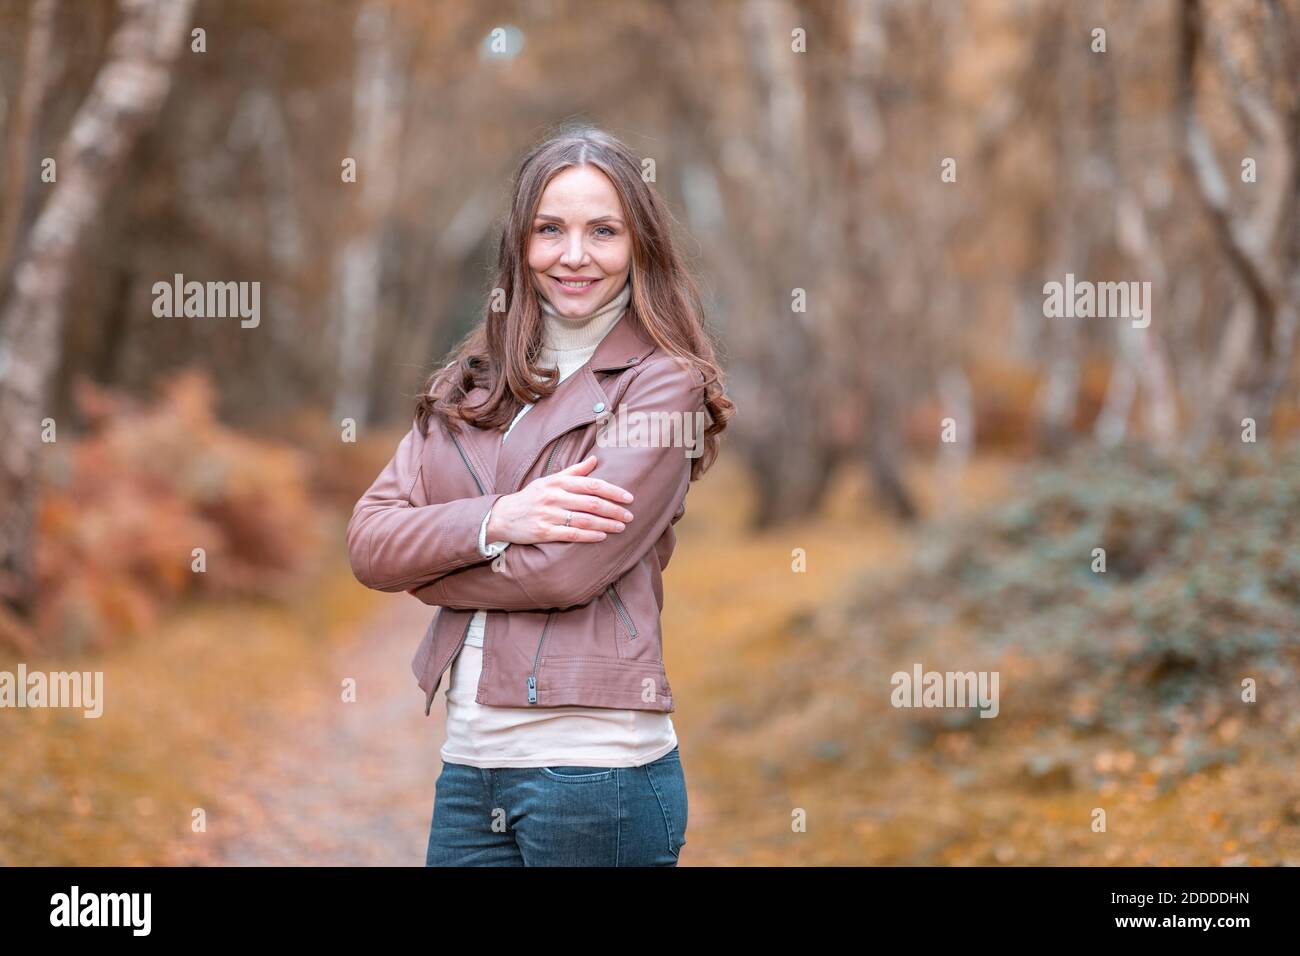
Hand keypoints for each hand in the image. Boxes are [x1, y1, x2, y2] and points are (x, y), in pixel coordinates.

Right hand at [485, 455, 634, 543]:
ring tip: (621, 527)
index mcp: (558, 482)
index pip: (592, 484)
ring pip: (584, 520)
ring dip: (606, 524)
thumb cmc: (531, 497)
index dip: (613, 491)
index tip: (629, 497)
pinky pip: (571, 534)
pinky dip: (589, 536)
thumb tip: (595, 459)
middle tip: (630, 516)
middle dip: (614, 510)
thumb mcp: (550, 480)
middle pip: (591, 503)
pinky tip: (602, 536)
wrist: (503, 516)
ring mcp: (548, 515)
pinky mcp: (543, 532)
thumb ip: (573, 472)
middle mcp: (554, 497)